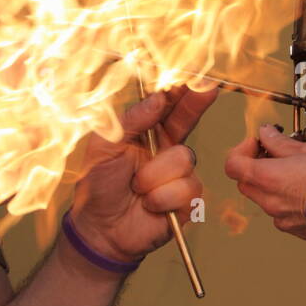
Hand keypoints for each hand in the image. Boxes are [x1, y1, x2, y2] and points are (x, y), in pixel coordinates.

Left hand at [70, 84, 218, 263]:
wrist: (101, 229)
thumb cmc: (98, 186)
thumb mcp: (105, 147)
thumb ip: (131, 121)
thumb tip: (158, 98)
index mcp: (147, 131)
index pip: (168, 104)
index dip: (182, 88)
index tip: (194, 75)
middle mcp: (167, 147)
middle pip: (190, 118)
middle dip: (197, 102)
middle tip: (207, 88)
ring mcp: (180, 173)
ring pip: (184, 159)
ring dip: (154, 176)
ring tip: (136, 189)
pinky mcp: (188, 198)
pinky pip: (186, 188)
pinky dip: (162, 198)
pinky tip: (149, 205)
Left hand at [225, 124, 305, 238]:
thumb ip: (280, 143)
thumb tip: (266, 134)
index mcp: (267, 177)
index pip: (233, 165)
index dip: (241, 151)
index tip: (257, 144)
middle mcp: (269, 200)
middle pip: (246, 183)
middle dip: (255, 169)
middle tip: (274, 157)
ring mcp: (281, 217)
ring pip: (264, 199)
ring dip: (272, 187)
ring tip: (296, 174)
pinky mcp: (294, 229)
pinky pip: (281, 214)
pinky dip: (287, 203)